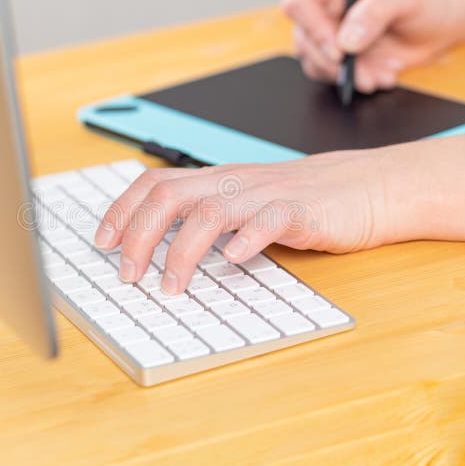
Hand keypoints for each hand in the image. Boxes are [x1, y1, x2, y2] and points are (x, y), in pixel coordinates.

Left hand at [94, 150, 392, 293]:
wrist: (361, 187)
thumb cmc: (297, 201)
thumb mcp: (242, 203)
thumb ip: (204, 216)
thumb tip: (155, 247)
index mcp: (216, 180)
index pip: (155, 183)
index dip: (123, 210)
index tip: (103, 242)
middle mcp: (233, 183)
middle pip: (171, 196)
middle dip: (140, 235)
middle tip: (128, 274)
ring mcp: (265, 194)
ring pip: (211, 212)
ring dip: (182, 251)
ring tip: (171, 285)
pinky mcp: (299, 210)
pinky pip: (268, 221)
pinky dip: (246, 240)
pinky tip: (234, 261)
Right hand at [280, 0, 464, 92]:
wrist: (440, 24)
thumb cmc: (426, 1)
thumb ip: (376, 12)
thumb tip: (347, 40)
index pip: (299, 2)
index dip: (313, 29)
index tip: (340, 51)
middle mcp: (323, 4)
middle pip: (304, 40)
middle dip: (336, 64)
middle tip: (366, 74)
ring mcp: (326, 31)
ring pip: (315, 62)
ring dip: (349, 76)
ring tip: (384, 73)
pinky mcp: (334, 54)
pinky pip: (330, 75)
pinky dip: (355, 81)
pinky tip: (382, 73)